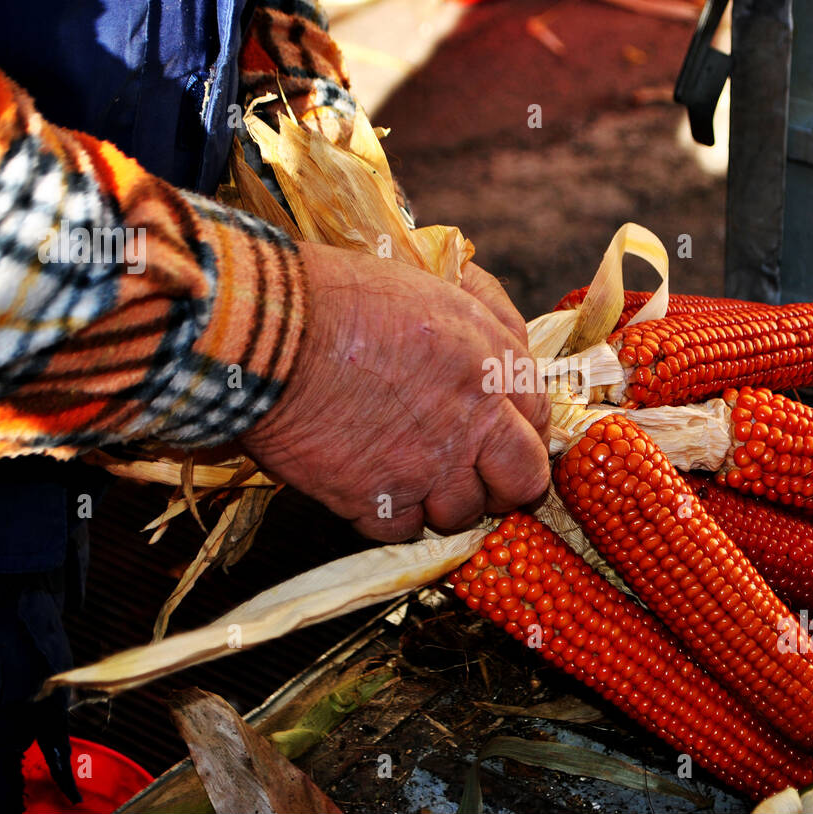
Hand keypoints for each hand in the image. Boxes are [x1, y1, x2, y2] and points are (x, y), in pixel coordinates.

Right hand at [241, 245, 550, 541]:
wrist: (272, 333)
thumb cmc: (346, 297)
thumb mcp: (437, 282)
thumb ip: (491, 314)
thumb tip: (518, 340)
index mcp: (491, 367)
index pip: (540, 418)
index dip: (525, 431)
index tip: (507, 436)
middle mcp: (470, 425)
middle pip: (521, 482)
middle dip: (508, 483)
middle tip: (482, 475)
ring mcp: (426, 469)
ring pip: (463, 514)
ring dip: (447, 500)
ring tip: (417, 474)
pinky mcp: (376, 501)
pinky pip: (406, 531)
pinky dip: (396, 515)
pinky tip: (377, 485)